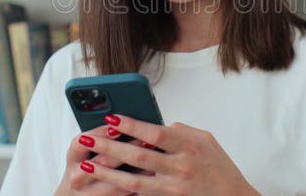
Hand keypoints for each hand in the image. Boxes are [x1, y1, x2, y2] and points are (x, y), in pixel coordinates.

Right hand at [54, 125, 153, 195]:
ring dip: (138, 168)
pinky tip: (152, 173)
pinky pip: (124, 194)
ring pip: (116, 181)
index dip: (99, 133)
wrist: (79, 194)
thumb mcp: (87, 149)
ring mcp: (89, 193)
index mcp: (73, 157)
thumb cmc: (87, 166)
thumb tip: (125, 121)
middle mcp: (76, 176)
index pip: (81, 143)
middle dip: (127, 148)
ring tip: (154, 156)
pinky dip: (139, 182)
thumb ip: (102, 136)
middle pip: (102, 161)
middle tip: (145, 138)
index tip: (117, 126)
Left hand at [75, 114, 258, 195]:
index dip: (131, 125)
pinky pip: (141, 195)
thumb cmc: (219, 167)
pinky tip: (105, 183)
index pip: (155, 133)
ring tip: (87, 164)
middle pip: (138, 156)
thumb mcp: (205, 140)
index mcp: (189, 146)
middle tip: (86, 138)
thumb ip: (179, 131)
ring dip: (108, 172)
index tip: (110, 118)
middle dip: (109, 147)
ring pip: (134, 181)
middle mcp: (181, 167)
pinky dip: (122, 189)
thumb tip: (154, 126)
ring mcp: (174, 188)